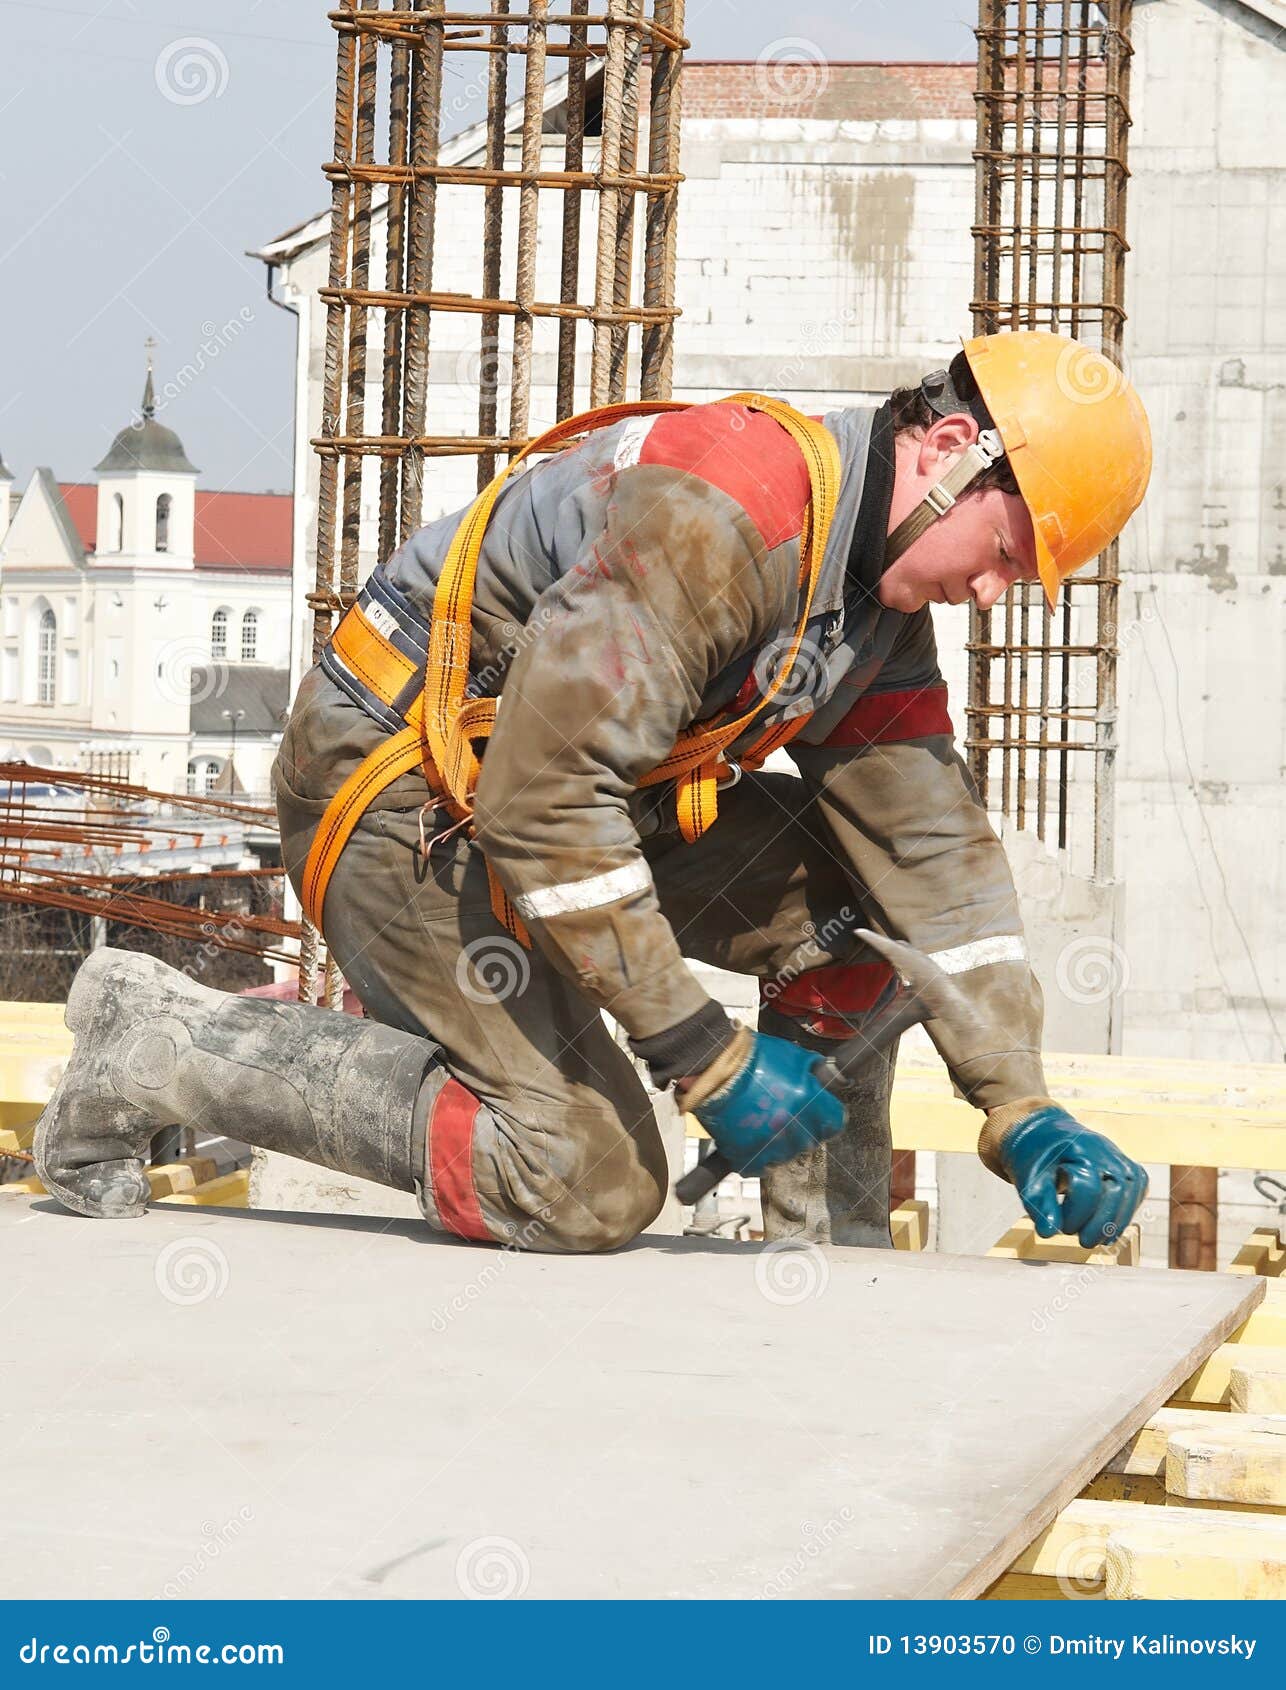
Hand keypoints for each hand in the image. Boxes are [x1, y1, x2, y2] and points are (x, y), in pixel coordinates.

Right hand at [686, 1031, 844, 1176]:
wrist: (712, 1066)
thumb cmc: (751, 1057)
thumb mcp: (794, 1056)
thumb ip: (814, 1074)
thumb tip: (827, 1081)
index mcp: (807, 1101)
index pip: (835, 1122)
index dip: (827, 1116)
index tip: (820, 1114)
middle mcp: (791, 1126)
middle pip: (812, 1140)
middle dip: (805, 1128)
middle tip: (789, 1114)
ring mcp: (768, 1143)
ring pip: (788, 1155)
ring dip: (782, 1143)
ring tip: (769, 1125)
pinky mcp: (745, 1155)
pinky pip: (762, 1167)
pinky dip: (760, 1158)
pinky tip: (756, 1142)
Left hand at [998, 1105, 1146, 1247]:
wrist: (1046, 1133)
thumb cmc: (1037, 1157)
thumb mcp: (1029, 1179)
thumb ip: (1039, 1205)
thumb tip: (1048, 1232)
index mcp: (1077, 1148)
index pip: (1087, 1187)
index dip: (1076, 1215)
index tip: (1062, 1229)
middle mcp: (1104, 1150)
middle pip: (1116, 1189)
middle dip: (1102, 1223)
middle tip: (1085, 1242)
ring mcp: (1118, 1156)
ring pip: (1132, 1190)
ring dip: (1118, 1221)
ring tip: (1099, 1239)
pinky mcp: (1127, 1165)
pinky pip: (1138, 1188)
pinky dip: (1127, 1211)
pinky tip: (1111, 1228)